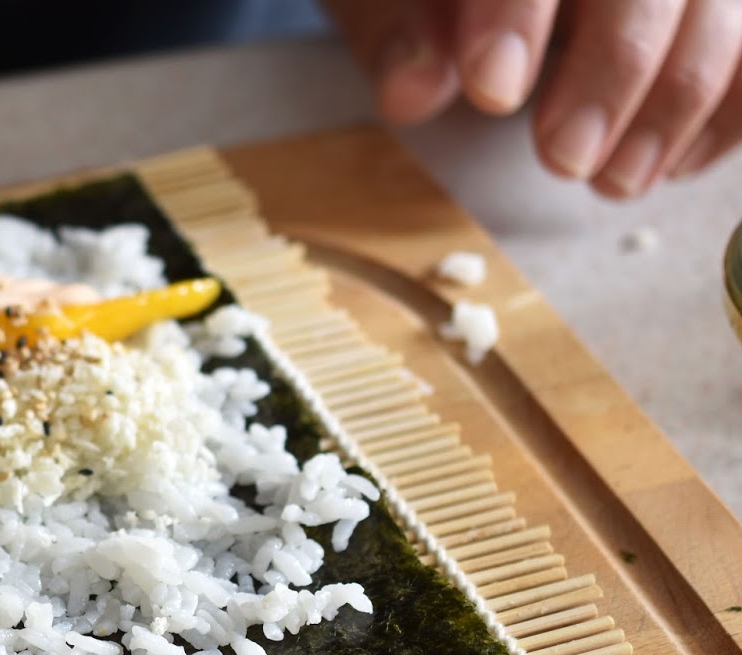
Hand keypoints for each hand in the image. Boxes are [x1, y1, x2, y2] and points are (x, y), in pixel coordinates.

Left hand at [323, 0, 741, 197]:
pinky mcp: (727, 4)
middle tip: (563, 158)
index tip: (491, 89)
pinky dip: (726, 111)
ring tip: (612, 183)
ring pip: (723, 9)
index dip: (516, 13)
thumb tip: (412, 91)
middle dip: (614, 65)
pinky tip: (669, 166)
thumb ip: (398, 29)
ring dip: (675, 103)